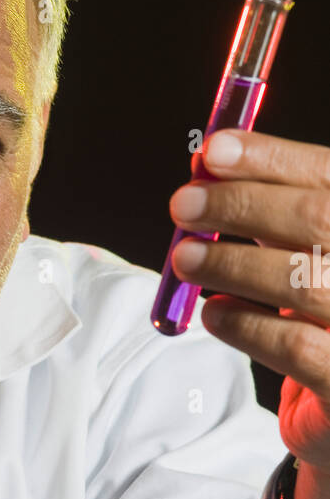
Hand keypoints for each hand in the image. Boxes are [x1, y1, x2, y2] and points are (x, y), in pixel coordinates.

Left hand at [170, 128, 329, 498]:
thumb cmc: (323, 323)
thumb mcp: (306, 259)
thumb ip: (271, 217)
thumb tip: (208, 169)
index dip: (271, 158)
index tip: (212, 151)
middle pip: (319, 217)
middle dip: (241, 205)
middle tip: (183, 206)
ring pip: (301, 279)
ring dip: (230, 264)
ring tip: (186, 260)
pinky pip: (293, 347)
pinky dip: (243, 325)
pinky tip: (214, 316)